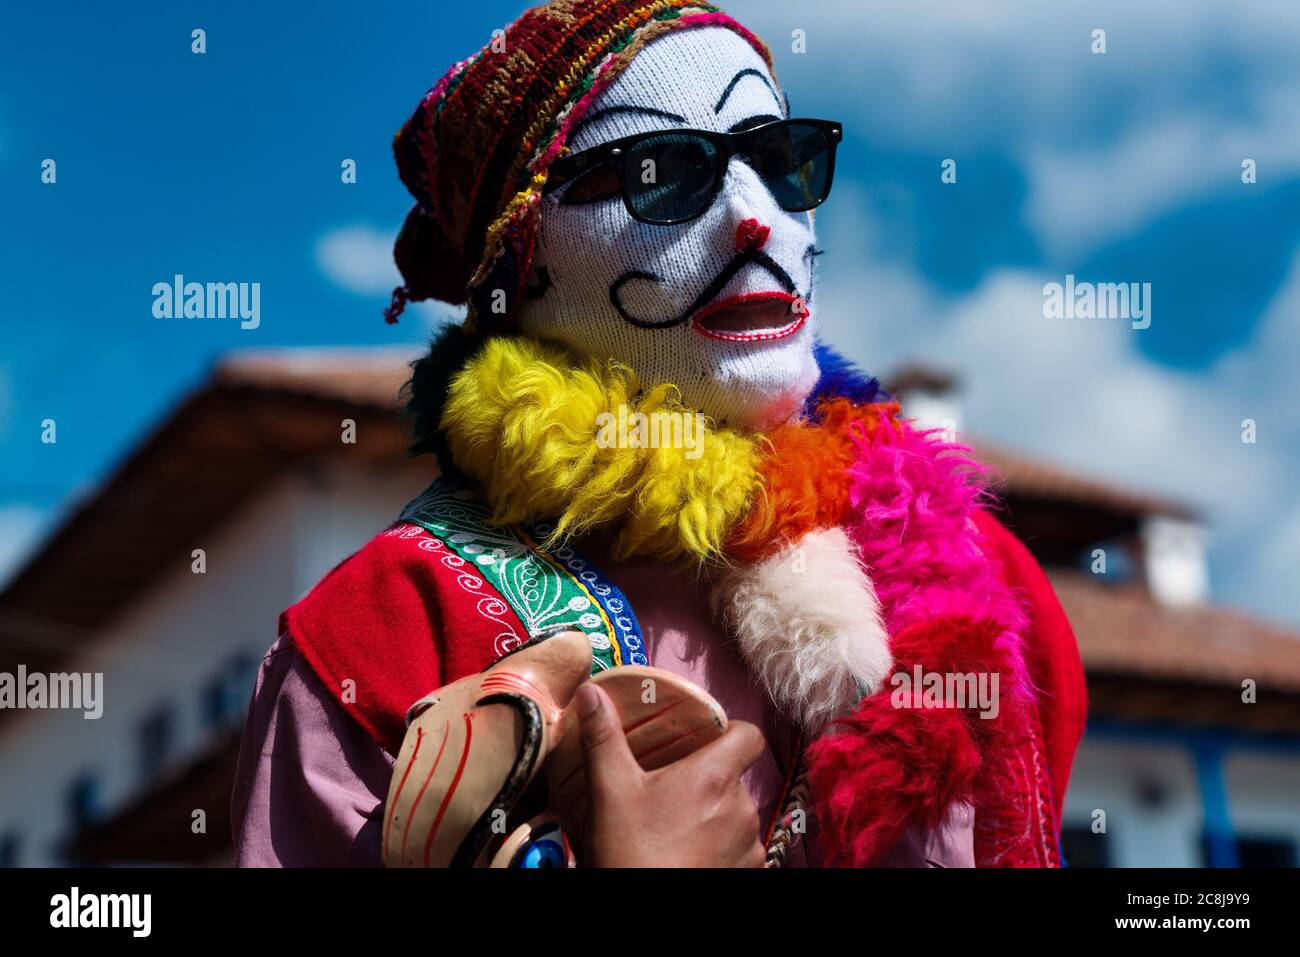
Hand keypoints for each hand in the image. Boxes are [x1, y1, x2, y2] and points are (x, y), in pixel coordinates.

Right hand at [575, 682, 765, 866]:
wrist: (647, 915)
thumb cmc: (631, 850)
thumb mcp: (610, 790)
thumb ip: (603, 737)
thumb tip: (591, 690)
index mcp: (714, 775)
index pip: (749, 735)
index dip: (730, 732)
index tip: (703, 741)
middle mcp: (742, 805)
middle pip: (736, 775)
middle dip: (709, 779)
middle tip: (671, 790)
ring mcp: (750, 843)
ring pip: (738, 811)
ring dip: (715, 814)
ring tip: (676, 826)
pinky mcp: (749, 871)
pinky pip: (741, 846)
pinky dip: (721, 846)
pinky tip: (689, 853)